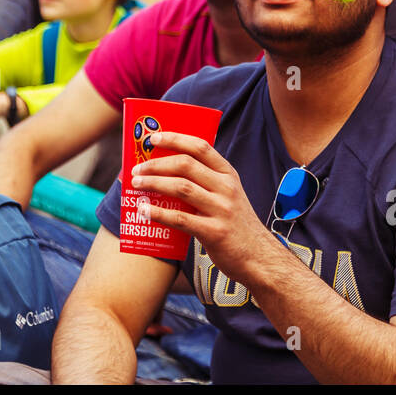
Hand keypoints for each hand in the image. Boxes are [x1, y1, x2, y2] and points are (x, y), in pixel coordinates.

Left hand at [129, 131, 279, 285]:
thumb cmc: (236, 225)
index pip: (200, 147)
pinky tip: (144, 211)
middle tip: (137, 168)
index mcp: (228, 175)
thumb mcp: (229, 195)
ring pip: (181, 187)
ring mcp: (221, 210)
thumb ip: (207, 182)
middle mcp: (226, 188)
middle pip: (186, 165)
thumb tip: (167, 171)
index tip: (152, 137)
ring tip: (136, 184)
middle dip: (157, 164)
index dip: (174, 139)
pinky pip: (180, 219)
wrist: (259, 257)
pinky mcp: (214, 232)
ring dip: (154, 183)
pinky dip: (159, 213)